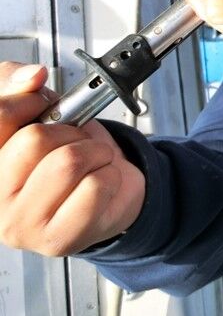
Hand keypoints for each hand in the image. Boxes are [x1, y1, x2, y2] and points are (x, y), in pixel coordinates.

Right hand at [0, 62, 144, 255]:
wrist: (108, 186)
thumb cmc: (68, 149)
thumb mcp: (39, 108)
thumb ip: (20, 84)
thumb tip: (31, 75)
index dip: (25, 102)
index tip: (42, 103)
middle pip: (35, 140)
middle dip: (70, 131)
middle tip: (74, 142)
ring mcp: (21, 226)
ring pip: (69, 162)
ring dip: (95, 152)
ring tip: (92, 162)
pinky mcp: (58, 240)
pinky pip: (96, 187)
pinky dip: (110, 174)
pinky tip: (102, 183)